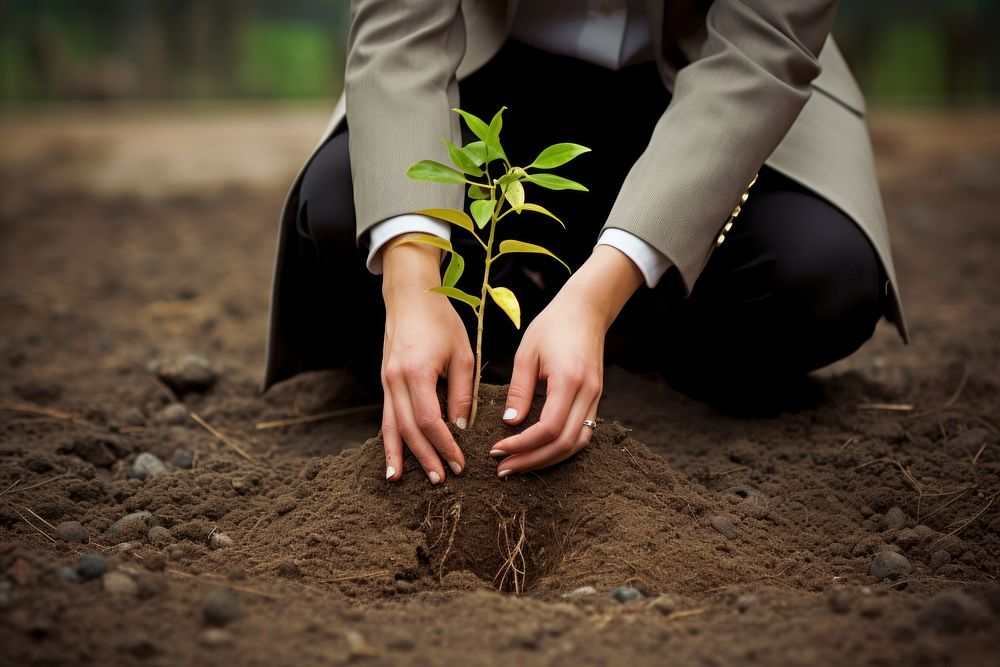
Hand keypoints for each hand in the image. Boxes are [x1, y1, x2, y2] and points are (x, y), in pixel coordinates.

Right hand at [380, 235, 473, 483]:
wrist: (410, 295)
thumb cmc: (441, 321)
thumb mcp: (462, 354)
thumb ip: (461, 392)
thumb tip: (460, 427)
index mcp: (416, 373)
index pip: (429, 420)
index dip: (444, 445)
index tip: (460, 463)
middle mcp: (395, 380)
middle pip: (407, 429)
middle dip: (423, 457)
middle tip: (440, 480)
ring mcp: (385, 381)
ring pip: (389, 426)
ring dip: (397, 455)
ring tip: (400, 480)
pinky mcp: (385, 381)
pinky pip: (385, 416)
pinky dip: (388, 439)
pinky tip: (391, 456)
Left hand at [490, 245, 644, 475]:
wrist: (586, 310)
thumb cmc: (551, 326)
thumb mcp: (526, 354)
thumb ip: (519, 391)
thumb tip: (510, 425)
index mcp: (569, 380)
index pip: (549, 428)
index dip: (523, 445)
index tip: (498, 450)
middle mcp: (588, 393)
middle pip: (565, 444)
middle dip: (533, 460)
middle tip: (503, 468)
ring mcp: (596, 398)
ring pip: (577, 444)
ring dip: (548, 459)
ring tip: (518, 465)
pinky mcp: (596, 399)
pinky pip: (582, 434)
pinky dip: (561, 448)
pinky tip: (538, 452)